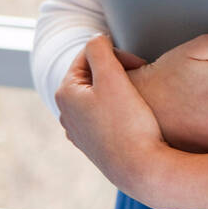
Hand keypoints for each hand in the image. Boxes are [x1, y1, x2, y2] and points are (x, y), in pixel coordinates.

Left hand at [56, 34, 167, 202]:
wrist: (141, 169)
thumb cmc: (128, 123)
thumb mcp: (112, 77)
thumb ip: (100, 50)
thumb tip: (96, 38)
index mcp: (65, 93)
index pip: (89, 54)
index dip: (116, 54)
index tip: (138, 64)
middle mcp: (66, 113)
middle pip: (93, 74)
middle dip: (118, 70)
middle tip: (142, 78)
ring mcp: (79, 132)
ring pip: (100, 94)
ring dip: (120, 89)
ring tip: (139, 97)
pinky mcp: (94, 145)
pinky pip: (105, 115)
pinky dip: (119, 108)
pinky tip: (134, 116)